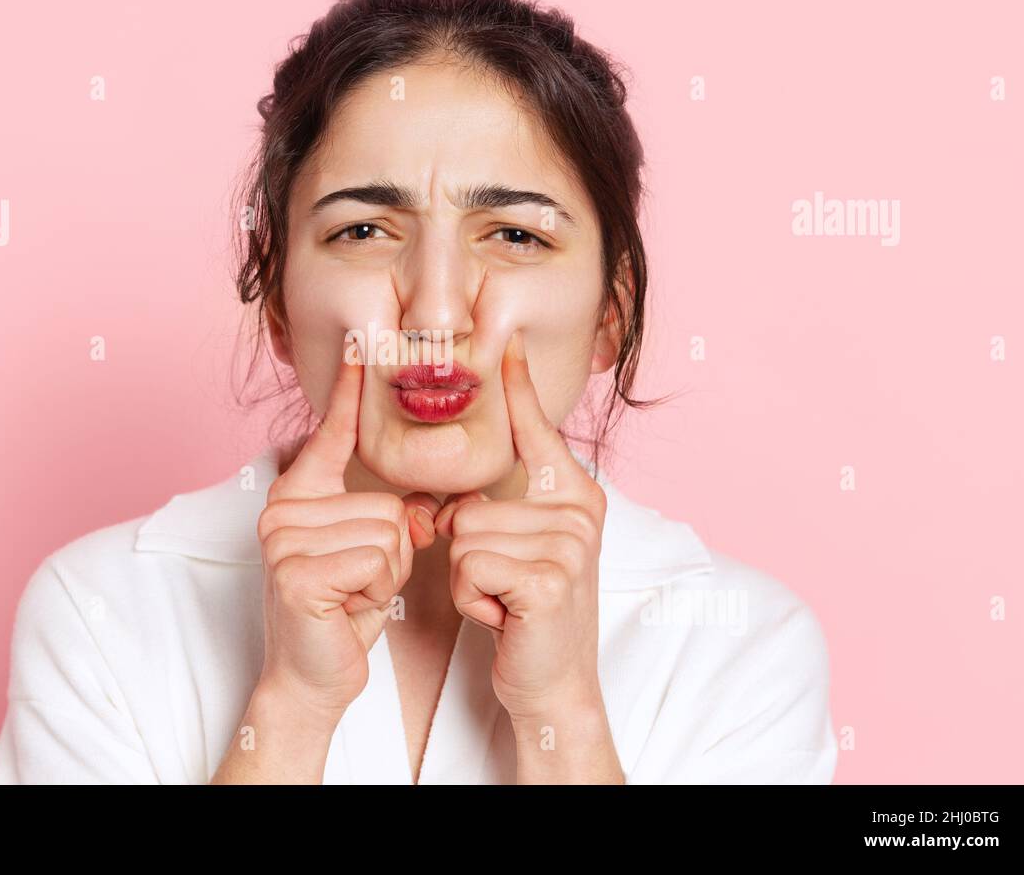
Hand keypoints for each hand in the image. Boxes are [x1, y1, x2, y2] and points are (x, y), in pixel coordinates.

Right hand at [255, 349, 439, 720]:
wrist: (313, 676)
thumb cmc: (345, 609)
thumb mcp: (376, 554)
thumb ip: (395, 517)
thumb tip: (430, 505)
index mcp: (298, 495)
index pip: (332, 436)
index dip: (350, 394)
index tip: (363, 344)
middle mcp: (282, 510)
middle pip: (387, 503)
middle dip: (394, 551)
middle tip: (360, 581)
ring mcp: (283, 540)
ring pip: (388, 532)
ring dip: (387, 574)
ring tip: (354, 594)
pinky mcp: (296, 572)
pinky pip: (377, 560)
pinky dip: (377, 591)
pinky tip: (348, 607)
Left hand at [434, 330, 608, 724]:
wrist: (553, 683)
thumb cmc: (525, 611)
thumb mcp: (518, 549)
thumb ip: (498, 509)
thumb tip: (446, 500)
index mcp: (573, 496)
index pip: (537, 432)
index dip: (518, 388)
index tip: (506, 340)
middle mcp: (578, 512)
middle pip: (467, 504)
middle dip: (467, 555)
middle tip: (504, 587)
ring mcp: (567, 545)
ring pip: (462, 537)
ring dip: (469, 581)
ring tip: (504, 600)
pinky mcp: (548, 579)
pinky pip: (468, 566)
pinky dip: (473, 600)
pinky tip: (505, 617)